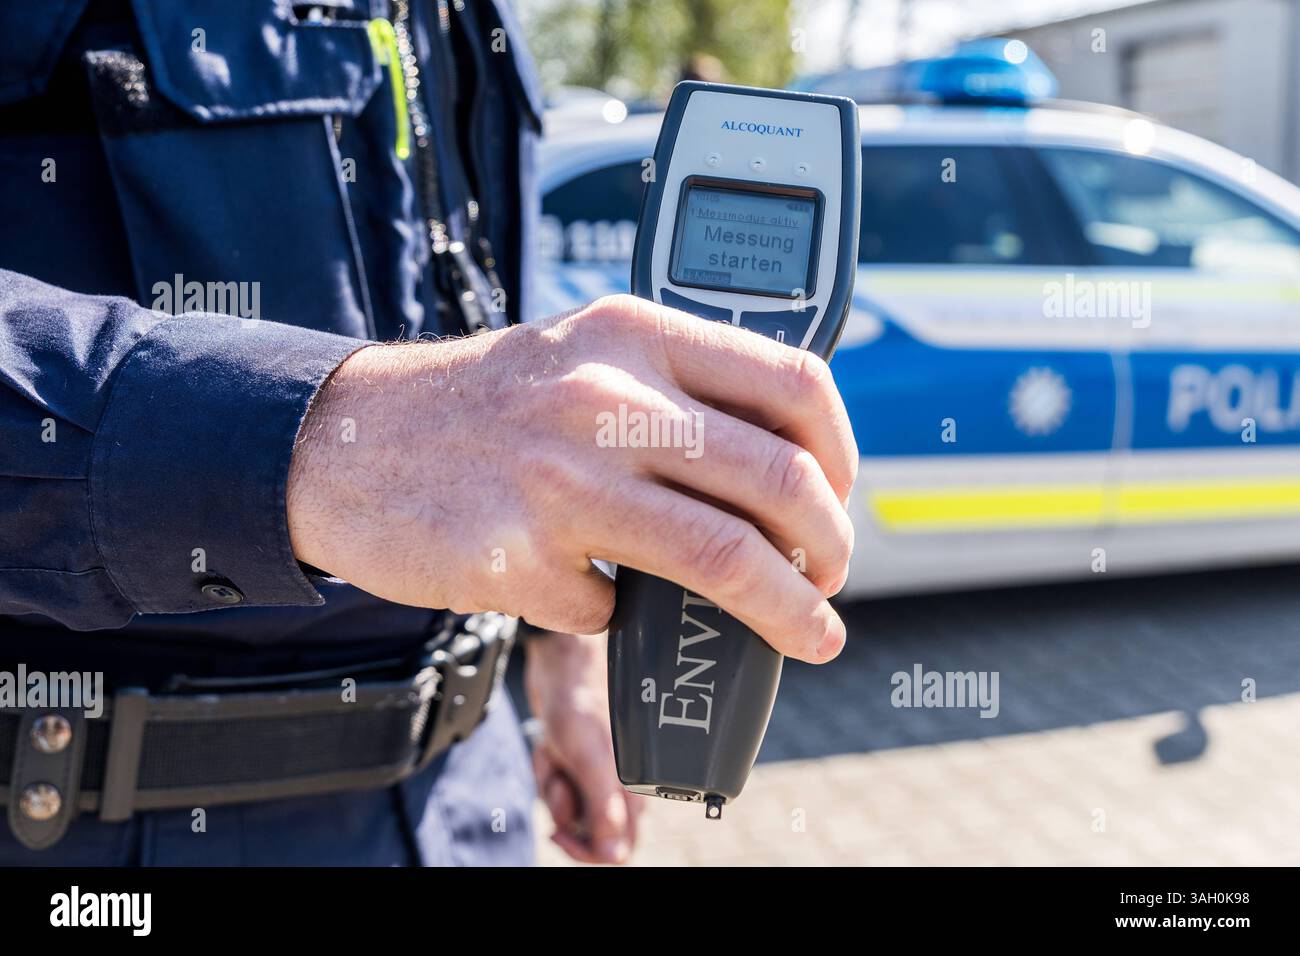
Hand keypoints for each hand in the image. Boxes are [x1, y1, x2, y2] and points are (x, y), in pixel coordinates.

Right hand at [286, 294, 856, 662]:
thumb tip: (783, 474)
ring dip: (788, 610)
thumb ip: (678, 393)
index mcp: (634, 333)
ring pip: (726, 558)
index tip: (839, 494)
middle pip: (779, 481)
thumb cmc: (484, 406)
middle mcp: (604, 396)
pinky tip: (596, 593)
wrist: (346, 438)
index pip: (792, 382)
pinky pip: (613, 608)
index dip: (841, 452)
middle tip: (832, 576)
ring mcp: (560, 479)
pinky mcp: (518, 557)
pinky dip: (621, 614)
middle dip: (831, 545)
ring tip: (809, 631)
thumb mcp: (586, 354)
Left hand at [524, 630, 642, 863]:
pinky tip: (549, 746)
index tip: (559, 831)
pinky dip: (548, 771)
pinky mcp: (580, 762)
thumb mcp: (589, 757)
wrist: (559, 662)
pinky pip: (559, 786)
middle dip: (564, 808)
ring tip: (554, 752)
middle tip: (558, 779)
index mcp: (633, 791)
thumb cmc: (579, 702)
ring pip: (569, 808)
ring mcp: (598, 774)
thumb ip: (604, 806)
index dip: (587, 850)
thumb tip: (616, 854)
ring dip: (552, 785)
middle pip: (588, 831)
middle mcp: (620, 787)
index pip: (618, 849)